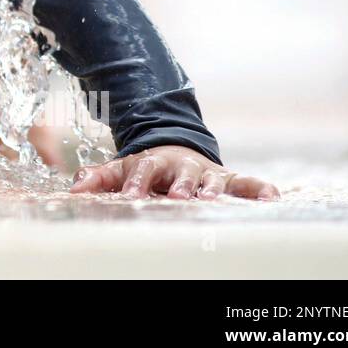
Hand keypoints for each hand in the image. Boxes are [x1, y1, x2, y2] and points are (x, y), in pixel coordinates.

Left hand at [69, 144, 278, 200]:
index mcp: (154, 162)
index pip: (143, 170)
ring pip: (212, 179)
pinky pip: (248, 183)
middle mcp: (182, 166)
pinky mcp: (228, 178)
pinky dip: (260, 189)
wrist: (175, 149)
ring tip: (212, 198)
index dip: (137, 181)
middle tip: (176, 196)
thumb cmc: (146, 168)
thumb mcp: (122, 169)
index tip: (131, 194)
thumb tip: (74, 189)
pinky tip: (273, 198)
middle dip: (179, 184)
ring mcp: (207, 173)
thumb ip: (99, 178)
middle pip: (181, 174)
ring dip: (213, 188)